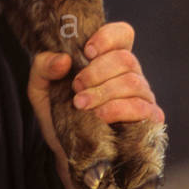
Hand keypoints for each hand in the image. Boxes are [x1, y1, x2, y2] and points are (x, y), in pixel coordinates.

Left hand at [27, 21, 164, 188]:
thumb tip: (63, 59)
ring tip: (81, 105)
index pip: (123, 34)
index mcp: (107, 60)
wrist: (67, 154)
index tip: (86, 52)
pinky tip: (100, 116)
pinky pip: (142, 107)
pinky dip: (119, 109)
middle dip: (96, 72)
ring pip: (133, 82)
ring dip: (103, 92)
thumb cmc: (58, 115)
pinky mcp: (149, 120)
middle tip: (76, 87)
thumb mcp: (40, 89)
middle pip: (126, 59)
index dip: (108, 37)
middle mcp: (129, 74)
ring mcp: (142, 97)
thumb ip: (43, 67)